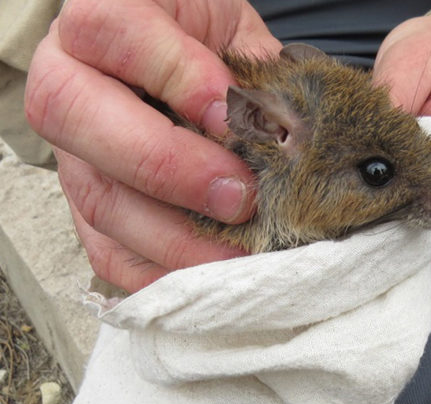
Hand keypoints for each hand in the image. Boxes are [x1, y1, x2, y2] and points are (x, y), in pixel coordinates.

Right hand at [25, 0, 281, 292]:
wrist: (178, 58)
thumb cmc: (205, 40)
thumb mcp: (228, 30)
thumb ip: (249, 70)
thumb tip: (291, 134)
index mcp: (101, 19)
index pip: (112, 32)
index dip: (173, 74)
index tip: (231, 111)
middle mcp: (67, 81)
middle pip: (77, 120)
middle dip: (167, 167)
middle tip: (240, 196)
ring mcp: (73, 151)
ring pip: (94, 197)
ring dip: (171, 236)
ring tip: (237, 253)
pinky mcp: (90, 203)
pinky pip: (105, 249)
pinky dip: (158, 272)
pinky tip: (207, 278)